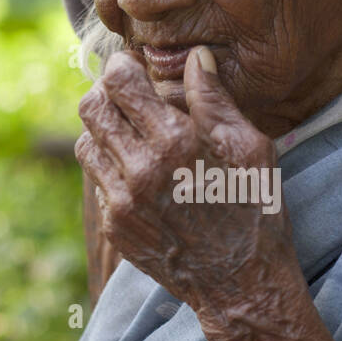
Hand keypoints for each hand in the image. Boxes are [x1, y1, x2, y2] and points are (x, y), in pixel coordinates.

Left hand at [75, 47, 298, 316]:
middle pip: (91, 108)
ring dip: (103, 130)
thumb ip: (215, 100)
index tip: (134, 66)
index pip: (120, 82)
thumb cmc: (255, 211)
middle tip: (126, 94)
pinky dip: (110, 166)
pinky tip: (138, 171)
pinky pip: (96, 181)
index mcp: (175, 142)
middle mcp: (140, 170)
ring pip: (86, 144)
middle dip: (105, 93)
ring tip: (130, 131)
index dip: (123, 66)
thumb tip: (194, 56)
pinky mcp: (116, 225)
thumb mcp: (250, 149)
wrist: (241, 284)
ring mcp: (121, 201)